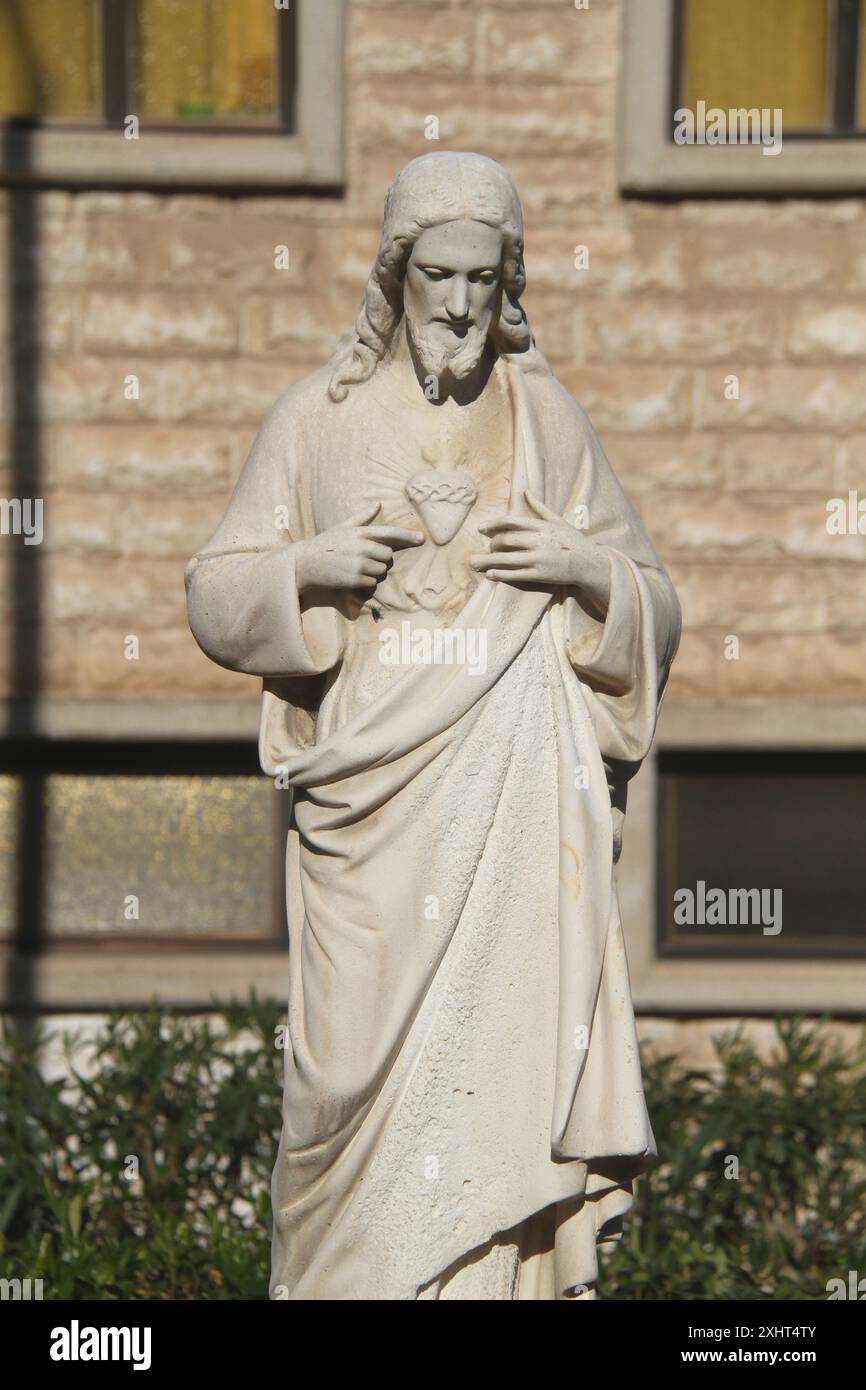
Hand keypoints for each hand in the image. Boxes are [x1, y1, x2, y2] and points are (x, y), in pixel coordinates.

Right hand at [294, 503, 423, 593]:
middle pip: (388, 555)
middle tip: (363, 559)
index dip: (407, 536)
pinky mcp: (355, 579)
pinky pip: (372, 583)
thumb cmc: (325, 544)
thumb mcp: (343, 527)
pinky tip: (351, 577)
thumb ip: (362, 517)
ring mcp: (359, 564)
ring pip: (381, 570)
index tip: (422, 538)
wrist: (305, 563)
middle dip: (380, 559)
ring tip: (355, 567)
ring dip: (373, 572)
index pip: (389, 532)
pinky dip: (365, 583)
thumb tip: (377, 504)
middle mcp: (362, 547)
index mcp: (360, 532)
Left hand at [471, 491, 610, 608]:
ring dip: (488, 561)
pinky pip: (515, 575)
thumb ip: (539, 506)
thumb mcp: (557, 520)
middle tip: (488, 548)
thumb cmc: (572, 541)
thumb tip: (525, 490)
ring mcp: (538, 559)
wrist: (588, 563)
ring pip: (506, 559)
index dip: (492, 524)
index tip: (481, 528)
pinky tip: (490, 575)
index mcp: (541, 526)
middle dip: (492, 544)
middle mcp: (537, 541)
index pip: (510, 521)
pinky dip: (500, 575)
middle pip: (504, 540)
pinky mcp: (539, 575)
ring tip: (476, 563)